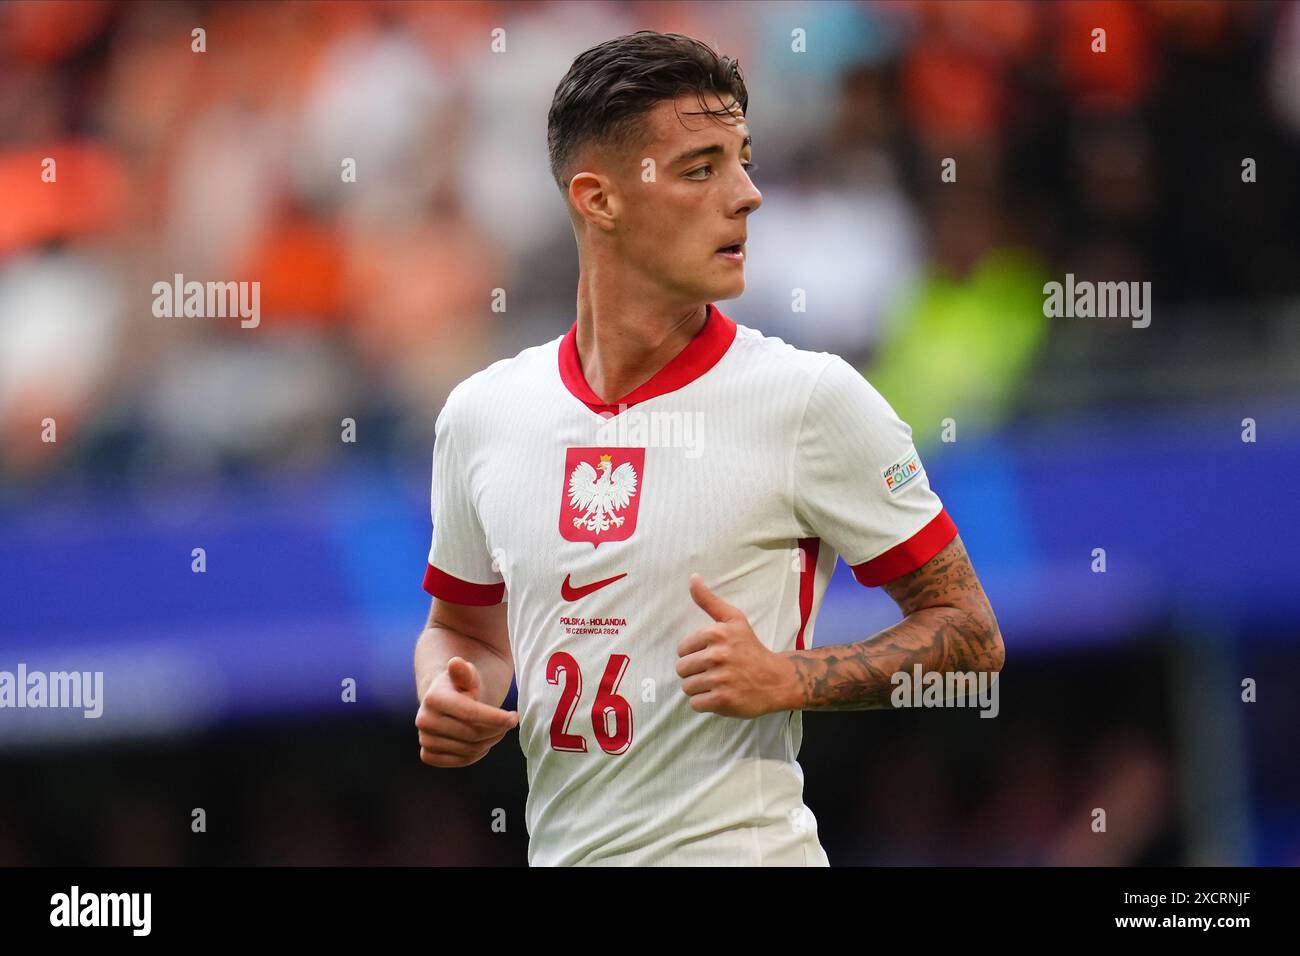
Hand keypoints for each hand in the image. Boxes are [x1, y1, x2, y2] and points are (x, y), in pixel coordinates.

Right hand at [415, 656, 518, 766]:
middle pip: (473, 734)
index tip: (515, 718)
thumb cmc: (462, 686)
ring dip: (489, 742)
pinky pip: (460, 761)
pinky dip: (476, 754)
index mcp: (433, 698)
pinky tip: (482, 742)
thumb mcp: (467, 675)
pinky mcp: (427, 755)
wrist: (445, 702)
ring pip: (469, 749)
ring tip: (497, 730)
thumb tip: (456, 663)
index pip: (471, 713)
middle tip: (508, 722)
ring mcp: (424, 739)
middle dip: (496, 730)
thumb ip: (464, 672)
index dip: (496, 718)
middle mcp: (424, 720)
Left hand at [676, 573, 798, 717]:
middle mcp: (718, 655)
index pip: (681, 649)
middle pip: (682, 669)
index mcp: (716, 633)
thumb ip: (709, 600)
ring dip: (699, 688)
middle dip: (695, 672)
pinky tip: (719, 695)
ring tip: (717, 683)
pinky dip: (705, 702)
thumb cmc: (750, 648)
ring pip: (687, 687)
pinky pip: (695, 704)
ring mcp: (720, 679)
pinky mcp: (723, 700)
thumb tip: (692, 578)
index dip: (693, 654)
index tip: (710, 655)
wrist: (776, 679)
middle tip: (714, 671)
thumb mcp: (733, 619)